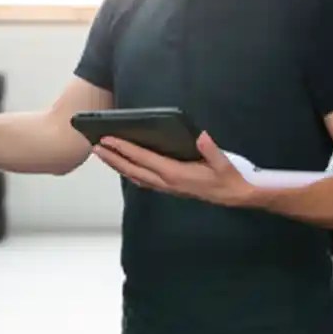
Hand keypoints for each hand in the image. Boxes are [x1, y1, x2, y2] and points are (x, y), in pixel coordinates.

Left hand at [92, 131, 259, 207]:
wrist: (237, 196)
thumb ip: (211, 151)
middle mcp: (168, 183)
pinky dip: (131, 173)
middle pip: (133, 170)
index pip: (144, 159)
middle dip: (113, 158)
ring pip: (136, 177)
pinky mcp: (171, 188)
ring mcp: (168, 188)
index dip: (125, 149)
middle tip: (95, 147)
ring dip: (119, 166)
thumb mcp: (224, 163)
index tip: (109, 140)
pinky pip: (144, 181)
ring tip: (104, 155)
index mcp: (177, 175)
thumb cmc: (229, 178)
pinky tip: (125, 167)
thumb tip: (201, 137)